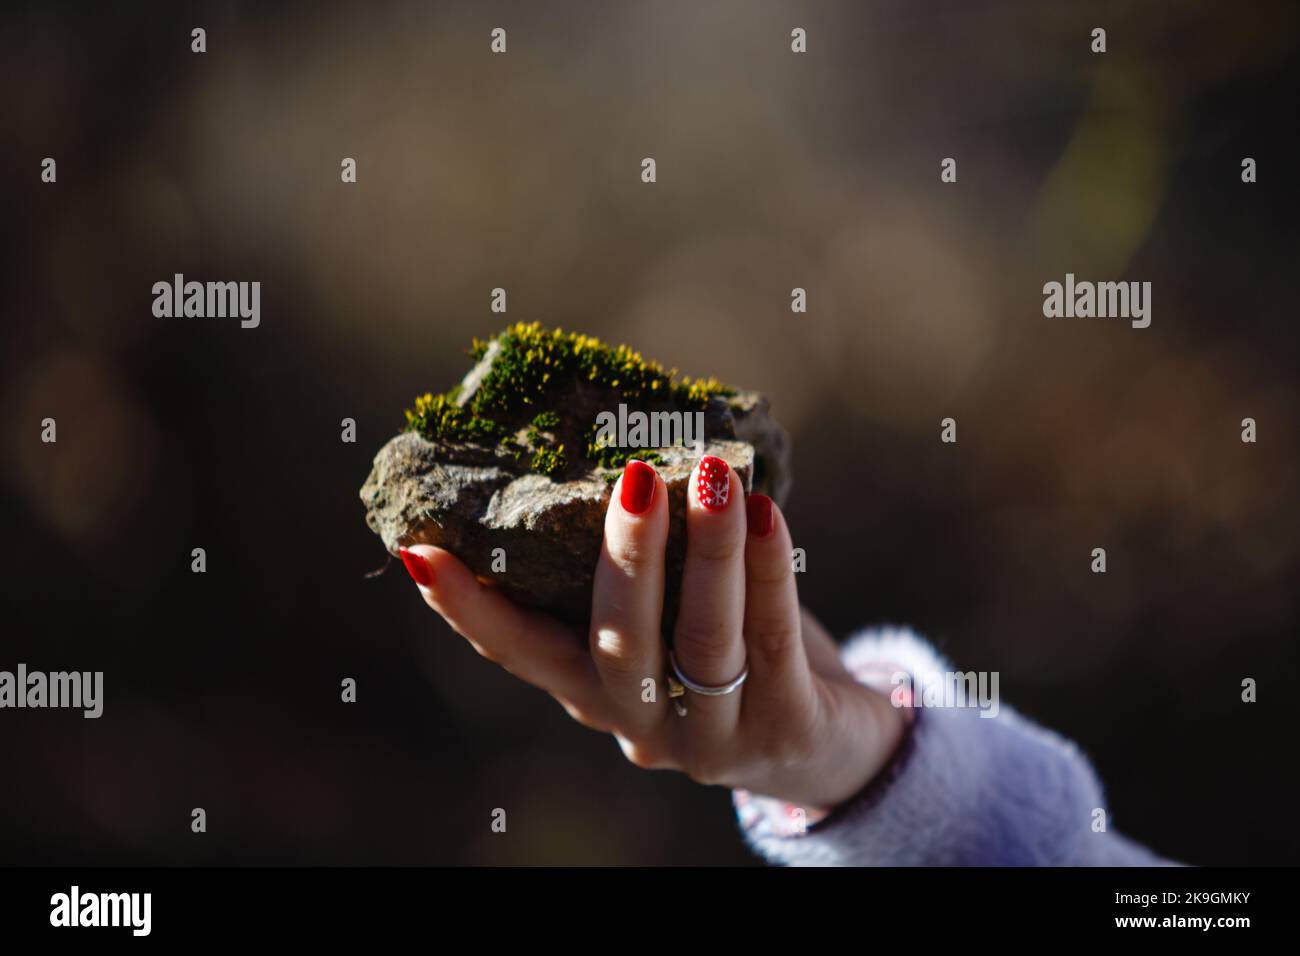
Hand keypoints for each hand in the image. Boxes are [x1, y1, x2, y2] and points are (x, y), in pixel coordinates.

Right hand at [397, 456, 906, 811]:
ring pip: (701, 642)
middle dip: (623, 559)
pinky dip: (768, 572)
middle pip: (616, 645)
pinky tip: (767, 514)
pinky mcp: (785, 731)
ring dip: (707, 553)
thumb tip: (617, 456)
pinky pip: (774, 642)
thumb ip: (647, 570)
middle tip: (630, 478)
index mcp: (597, 691)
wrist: (839, 744)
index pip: (522, 653)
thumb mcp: (676, 616)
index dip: (470, 607)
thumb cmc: (741, 651)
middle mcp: (640, 725)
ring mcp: (712, 738)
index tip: (418, 548)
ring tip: (712, 475)